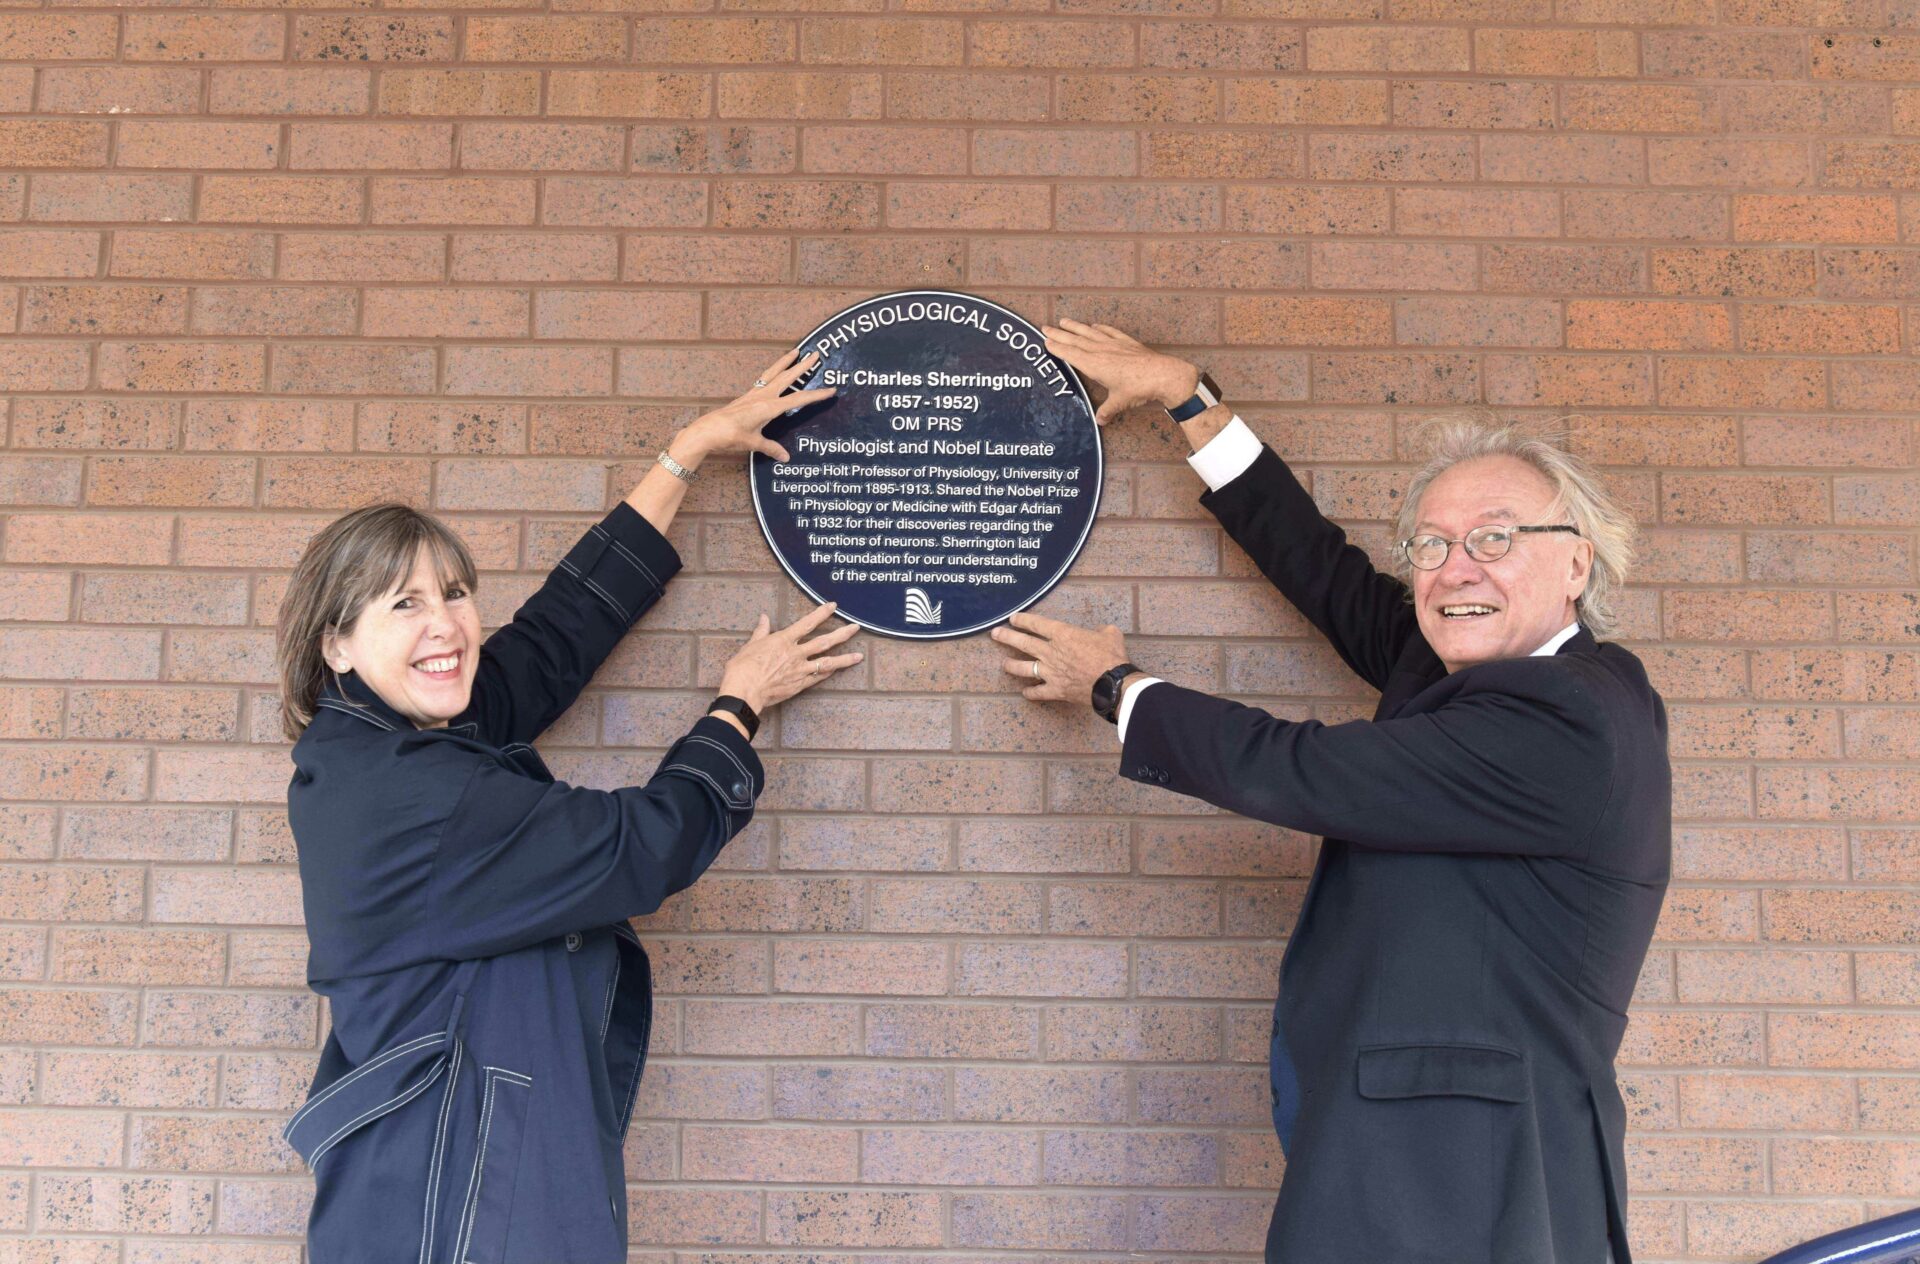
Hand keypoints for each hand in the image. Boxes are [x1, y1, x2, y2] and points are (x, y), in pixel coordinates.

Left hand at [670, 348, 835, 467]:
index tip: (830, 390)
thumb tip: (785, 457)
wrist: (707, 431)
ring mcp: (754, 394)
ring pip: (774, 373)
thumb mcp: (753, 443)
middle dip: (802, 366)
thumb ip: (771, 448)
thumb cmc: (730, 436)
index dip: (816, 395)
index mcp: (769, 407)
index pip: (798, 399)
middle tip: (815, 355)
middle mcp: (763, 396)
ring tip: (796, 351)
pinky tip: (775, 372)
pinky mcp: (747, 396)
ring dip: (786, 362)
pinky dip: (773, 373)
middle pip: (787, 377)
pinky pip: (764, 380)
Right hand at [717, 602, 861, 715]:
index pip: (807, 623)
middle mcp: (796, 653)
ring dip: (844, 659)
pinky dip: (828, 673)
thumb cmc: (743, 667)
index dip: (821, 613)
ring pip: (827, 662)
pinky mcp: (800, 685)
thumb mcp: (751, 645)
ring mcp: (800, 670)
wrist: (744, 691)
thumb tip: (763, 618)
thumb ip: (761, 631)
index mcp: (783, 640)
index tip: (833, 606)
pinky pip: (818, 678)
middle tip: (856, 628)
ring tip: (859, 656)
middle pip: (824, 641)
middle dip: (842, 634)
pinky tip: (837, 670)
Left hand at [990, 610, 1127, 704]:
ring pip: (1024, 668)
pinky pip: (1038, 692)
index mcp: (1063, 634)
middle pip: (1023, 643)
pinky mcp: (1055, 690)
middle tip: (994, 634)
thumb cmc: (1111, 656)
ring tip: (1004, 664)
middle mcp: (1051, 652)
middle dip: (1007, 637)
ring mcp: (1050, 672)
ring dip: (1012, 665)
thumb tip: (1100, 633)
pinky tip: (1025, 692)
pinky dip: (1030, 693)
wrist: (1112, 684)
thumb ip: (1100, 631)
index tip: (1012, 618)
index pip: (1037, 624)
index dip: (1023, 620)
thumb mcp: (1110, 634)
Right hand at [1040, 318, 1198, 424]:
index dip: (1057, 348)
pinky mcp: (1127, 342)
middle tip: (1045, 327)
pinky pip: (1109, 332)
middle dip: (1059, 334)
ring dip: (1076, 327)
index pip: (1071, 354)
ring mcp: (1114, 344)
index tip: (1045, 341)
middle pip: (1075, 340)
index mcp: (1095, 365)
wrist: (1162, 375)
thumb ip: (1107, 411)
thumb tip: (1099, 421)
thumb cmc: (1138, 389)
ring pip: (1090, 333)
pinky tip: (1095, 325)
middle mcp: (1101, 351)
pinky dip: (1100, 328)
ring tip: (1064, 321)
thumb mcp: (1119, 403)